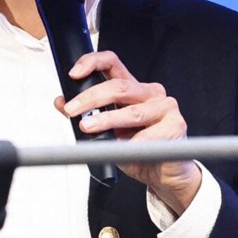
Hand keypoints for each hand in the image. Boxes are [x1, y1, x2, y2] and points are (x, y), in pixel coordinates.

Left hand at [58, 50, 203, 214]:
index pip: (112, 64)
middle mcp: (149, 93)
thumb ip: (86, 114)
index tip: (74, 74)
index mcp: (132, 88)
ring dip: (106, 120)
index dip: (92, 63)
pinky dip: (132, 144)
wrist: (163, 174)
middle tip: (72, 110)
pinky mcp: (176, 124)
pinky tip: (126, 150)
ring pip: (131, 112)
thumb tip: (61, 102)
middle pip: (118, 87)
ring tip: (88, 127)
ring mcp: (165, 106)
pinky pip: (148, 135)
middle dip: (90, 98)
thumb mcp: (106, 132)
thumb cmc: (138, 150)